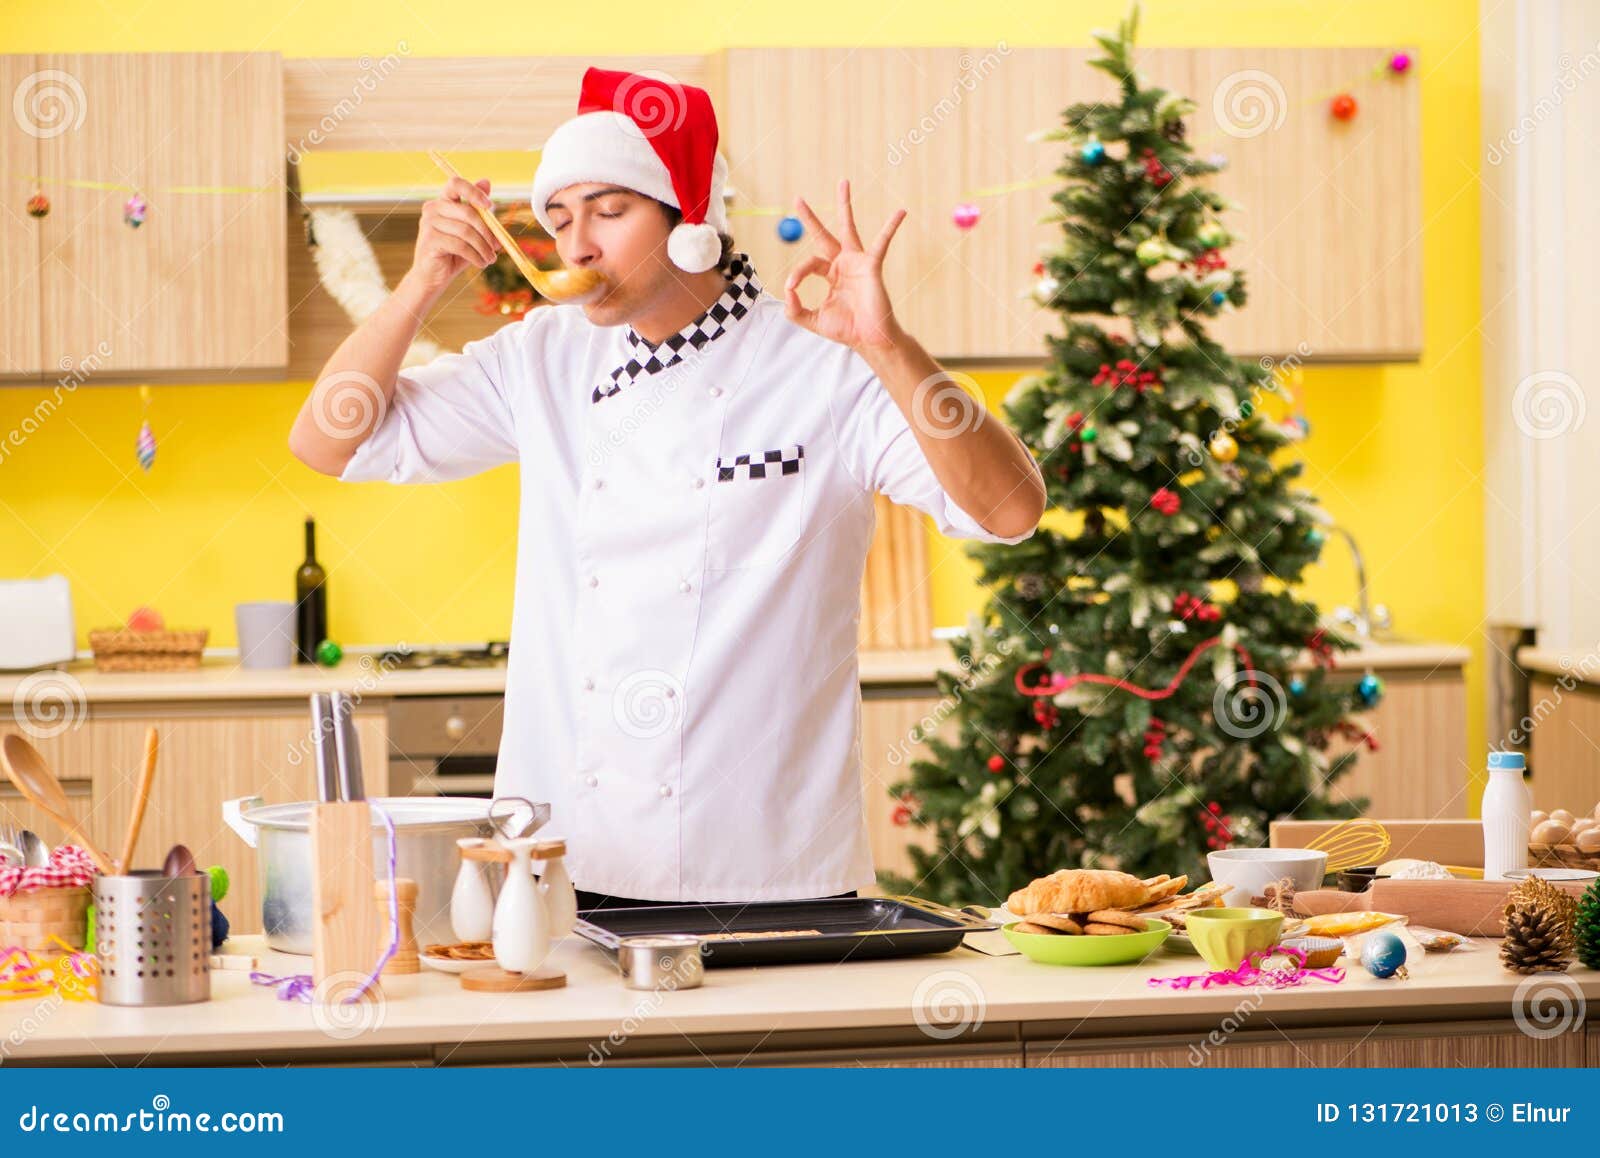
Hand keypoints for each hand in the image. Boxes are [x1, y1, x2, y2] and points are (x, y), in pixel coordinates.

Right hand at [404, 176, 501, 298]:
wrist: (433, 276)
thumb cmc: (454, 253)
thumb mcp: (471, 231)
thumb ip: (479, 210)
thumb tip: (486, 181)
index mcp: (443, 201)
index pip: (455, 184)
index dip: (474, 191)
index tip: (489, 205)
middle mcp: (433, 208)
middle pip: (468, 212)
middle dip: (487, 231)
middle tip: (497, 247)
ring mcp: (428, 223)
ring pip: (466, 231)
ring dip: (484, 247)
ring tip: (490, 258)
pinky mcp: (429, 240)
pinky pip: (460, 245)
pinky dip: (475, 256)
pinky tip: (481, 263)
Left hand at [783, 179, 907, 351]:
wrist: (868, 339)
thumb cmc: (845, 329)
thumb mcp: (811, 320)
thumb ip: (794, 309)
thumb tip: (786, 290)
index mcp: (830, 274)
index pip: (808, 264)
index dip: (797, 274)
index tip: (791, 287)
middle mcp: (842, 264)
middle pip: (822, 235)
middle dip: (810, 218)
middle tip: (796, 199)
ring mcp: (857, 262)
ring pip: (847, 227)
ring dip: (844, 205)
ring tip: (842, 182)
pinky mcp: (871, 265)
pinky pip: (882, 241)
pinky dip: (892, 226)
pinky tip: (901, 212)